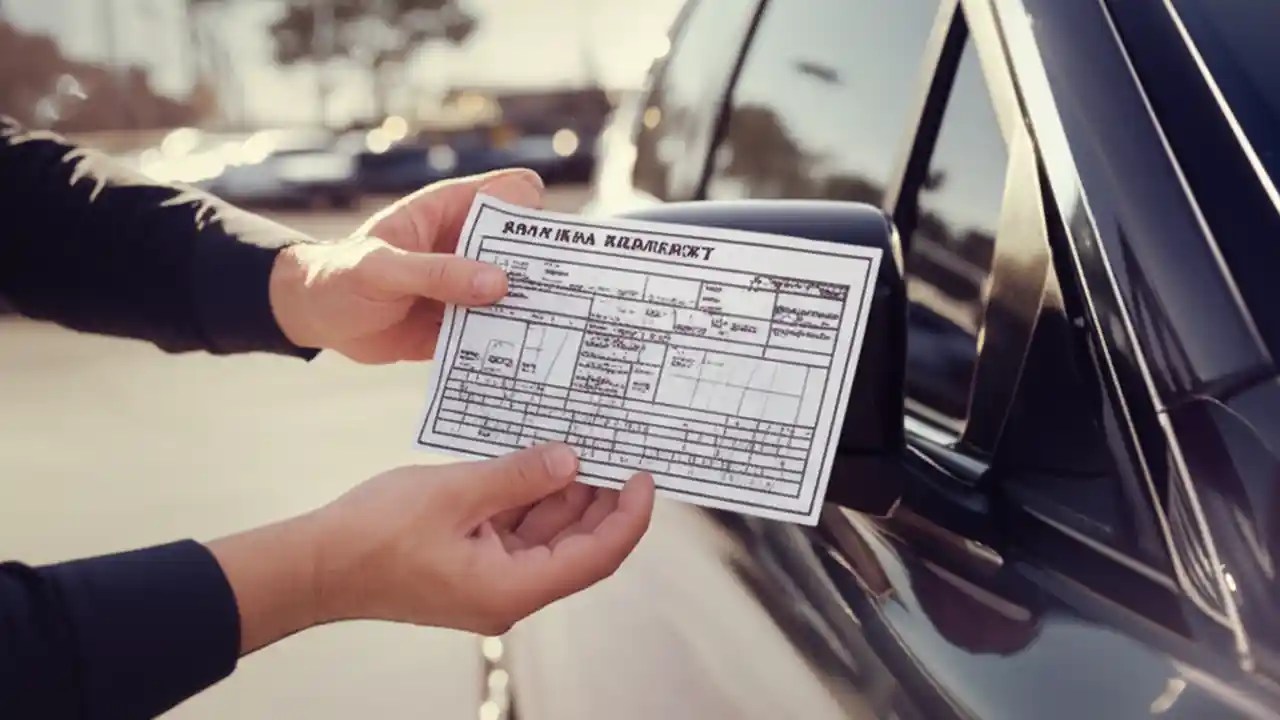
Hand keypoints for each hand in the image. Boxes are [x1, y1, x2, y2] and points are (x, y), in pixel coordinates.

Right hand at [208, 444, 654, 651]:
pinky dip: (532, 498)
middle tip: (618, 450)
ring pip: (548, 536)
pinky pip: (518, 531)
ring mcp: (490, 580)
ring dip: (566, 494)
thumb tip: (571, 460)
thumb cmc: (374, 536)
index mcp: (512, 589)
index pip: (596, 556)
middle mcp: (509, 592)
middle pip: (577, 546)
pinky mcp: (472, 564)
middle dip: (601, 499)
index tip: (645, 477)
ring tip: (584, 445)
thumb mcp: (455, 493)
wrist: (317, 565)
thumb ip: (519, 476)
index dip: (629, 517)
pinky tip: (541, 461)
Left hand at [268, 169, 543, 362]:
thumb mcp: (382, 270)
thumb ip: (437, 273)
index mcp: (450, 212)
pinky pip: (494, 330)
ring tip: (560, 333)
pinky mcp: (462, 321)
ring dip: (532, 310)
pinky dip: (508, 343)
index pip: (510, 193)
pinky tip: (528, 360)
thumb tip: (498, 284)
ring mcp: (467, 284)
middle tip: (568, 296)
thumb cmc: (340, 276)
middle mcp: (467, 245)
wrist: (316, 317)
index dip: (533, 214)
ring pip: (515, 291)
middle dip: (547, 268)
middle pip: (524, 247)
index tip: (547, 247)